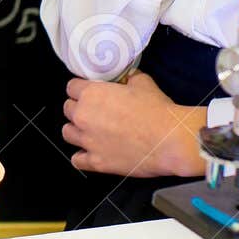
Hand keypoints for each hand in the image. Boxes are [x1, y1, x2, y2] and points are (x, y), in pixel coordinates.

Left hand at [62, 71, 204, 177]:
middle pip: (67, 109)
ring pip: (67, 133)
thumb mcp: (144, 84)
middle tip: (93, 111)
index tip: (89, 92)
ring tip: (89, 131)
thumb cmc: (158, 111)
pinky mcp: (96, 162)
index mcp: (91, 94)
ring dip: (76, 130)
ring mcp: (87, 141)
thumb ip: (130, 78)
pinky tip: (91, 152)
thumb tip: (128, 76)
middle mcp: (83, 117)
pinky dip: (82, 156)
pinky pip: (77, 159)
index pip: (71, 87)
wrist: (171, 141)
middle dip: (78, 108)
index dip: (81, 89)